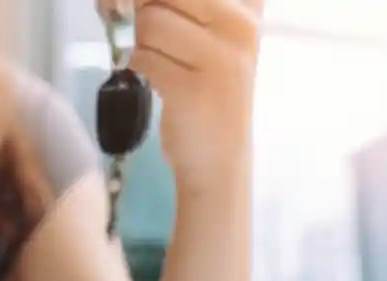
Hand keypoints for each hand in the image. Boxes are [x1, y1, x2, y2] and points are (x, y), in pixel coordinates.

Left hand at [100, 0, 262, 191]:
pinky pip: (142, 56)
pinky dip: (139, 68)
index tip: (143, 8)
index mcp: (247, 7)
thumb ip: (174, 6)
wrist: (219, 160)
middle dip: (140, 8)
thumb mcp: (207, 36)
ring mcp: (221, 57)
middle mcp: (240, 25)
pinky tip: (159, 82)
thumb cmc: (207, 91)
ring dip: (142, 43)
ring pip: (150, 21)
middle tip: (140, 28)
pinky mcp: (194, 88)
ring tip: (162, 63)